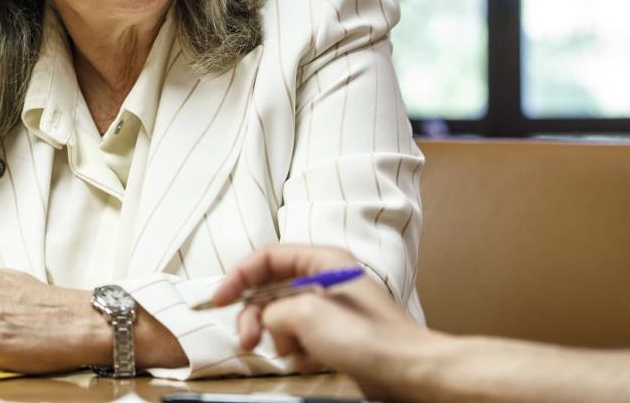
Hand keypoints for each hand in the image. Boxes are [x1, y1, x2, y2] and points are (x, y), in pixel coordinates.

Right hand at [213, 245, 433, 399]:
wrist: (410, 373)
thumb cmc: (371, 340)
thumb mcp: (308, 315)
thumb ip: (273, 310)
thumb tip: (265, 321)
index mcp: (323, 261)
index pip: (267, 257)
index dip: (238, 276)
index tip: (219, 300)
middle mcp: (326, 279)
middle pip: (269, 290)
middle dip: (255, 316)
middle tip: (248, 341)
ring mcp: (331, 308)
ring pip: (282, 317)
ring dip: (280, 338)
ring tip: (297, 354)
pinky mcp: (335, 335)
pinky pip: (299, 338)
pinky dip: (298, 351)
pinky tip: (312, 361)